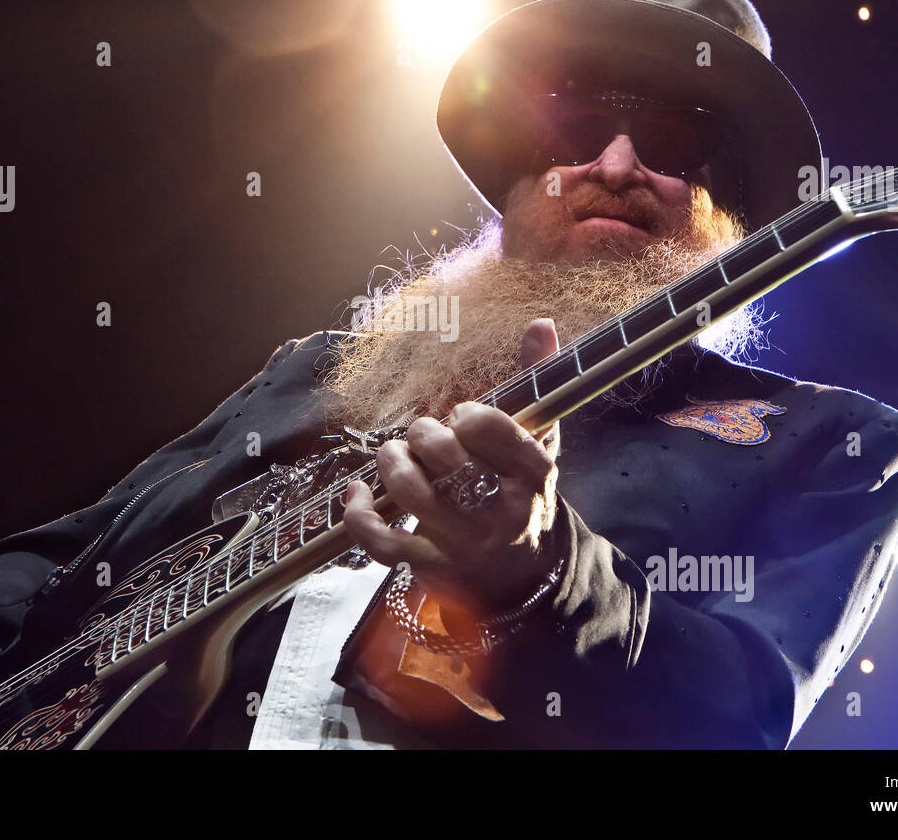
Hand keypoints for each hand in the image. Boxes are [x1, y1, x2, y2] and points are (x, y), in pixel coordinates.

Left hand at [342, 318, 563, 613]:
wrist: (523, 575)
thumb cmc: (522, 492)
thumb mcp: (539, 440)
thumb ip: (536, 381)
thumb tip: (539, 323)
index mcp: (534, 474)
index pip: (493, 427)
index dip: (467, 414)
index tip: (461, 417)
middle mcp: (503, 511)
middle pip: (447, 458)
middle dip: (424, 435)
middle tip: (424, 436)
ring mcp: (465, 544)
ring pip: (412, 493)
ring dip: (392, 463)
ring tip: (395, 456)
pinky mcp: (431, 568)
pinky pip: (381, 542)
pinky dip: (358, 515)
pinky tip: (357, 494)